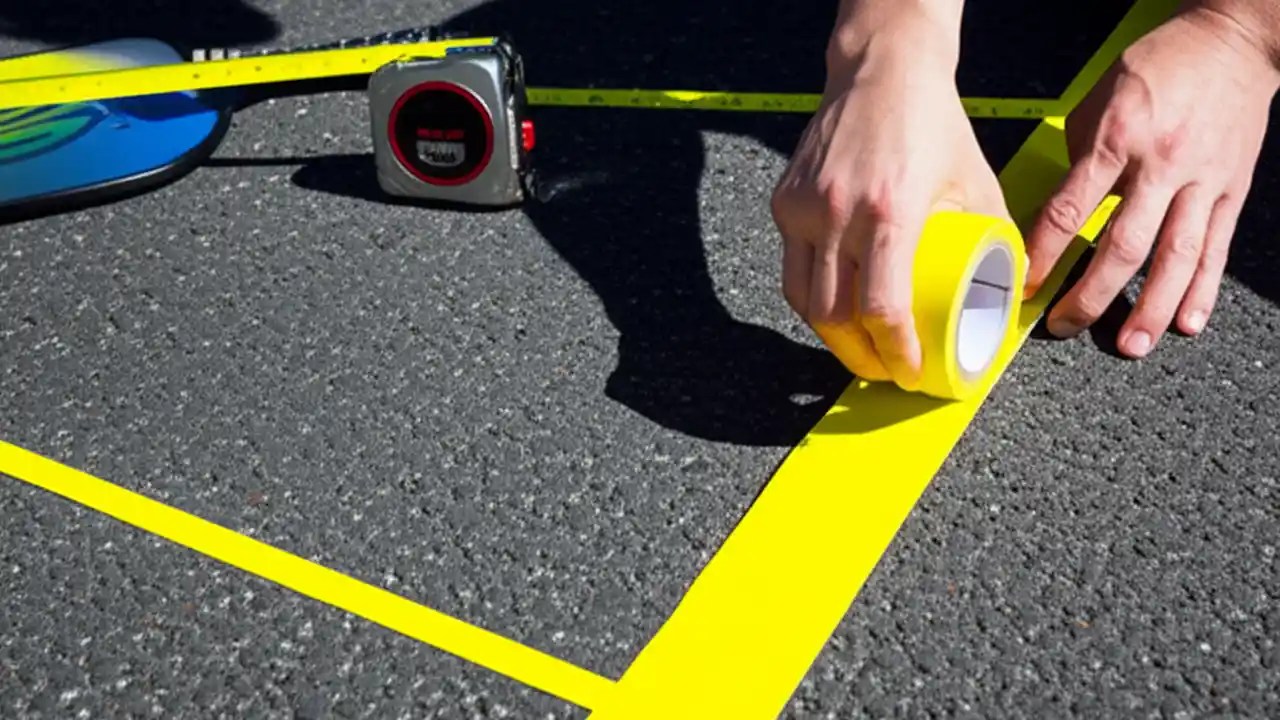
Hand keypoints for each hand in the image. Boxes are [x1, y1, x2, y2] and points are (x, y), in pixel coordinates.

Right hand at [770, 29, 1010, 389]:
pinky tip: (835, 303)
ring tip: (857, 347)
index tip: (908, 372)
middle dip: (859, 356)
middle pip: (835, 316)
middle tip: (883, 369)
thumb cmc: (930, 122)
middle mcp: (838, 213)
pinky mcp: (784, 201)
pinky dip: (812, 294)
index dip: (895, 353)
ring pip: (804, 299)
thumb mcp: (975, 180)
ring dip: (829, 334)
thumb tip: (1016, 288)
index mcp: (889, 212)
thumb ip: (997, 236)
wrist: (882, 69)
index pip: (881, 308)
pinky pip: (791, 267)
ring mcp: (803, 208)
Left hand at [1024, 6, 1279, 356]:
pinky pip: (1216, 248)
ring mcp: (1201, 180)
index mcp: (1117, 139)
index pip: (1070, 210)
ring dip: (1151, 308)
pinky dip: (1202, 290)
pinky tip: (1188, 323)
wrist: (1231, 41)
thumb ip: (1078, 157)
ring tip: (1130, 345)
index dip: (1046, 254)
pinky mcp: (1232, 190)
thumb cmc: (1159, 66)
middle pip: (1122, 245)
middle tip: (1067, 326)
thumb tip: (1056, 208)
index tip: (1028, 285)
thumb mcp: (1098, 100)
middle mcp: (1160, 164)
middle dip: (1091, 294)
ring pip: (1175, 256)